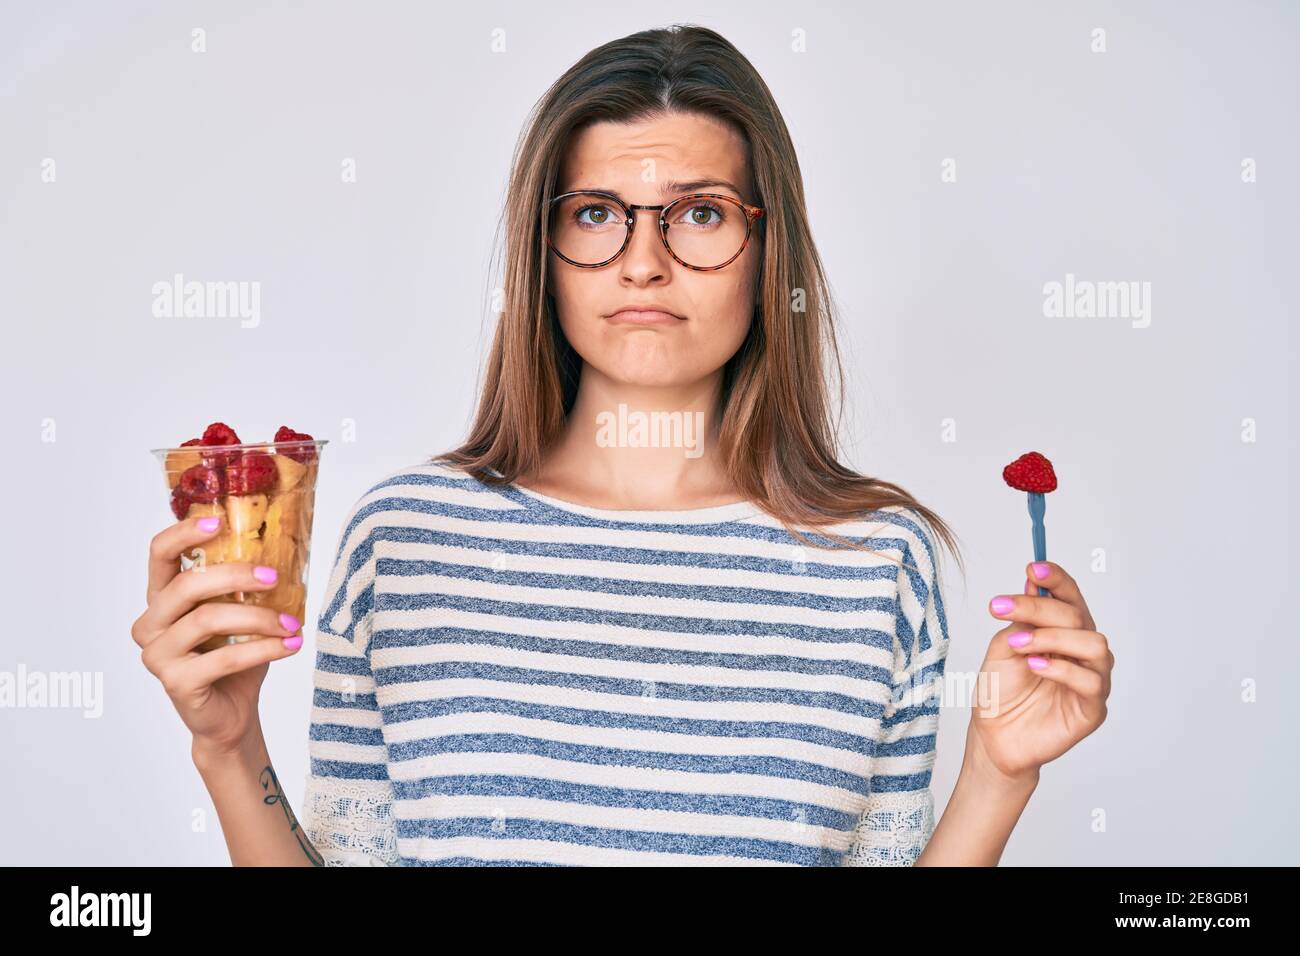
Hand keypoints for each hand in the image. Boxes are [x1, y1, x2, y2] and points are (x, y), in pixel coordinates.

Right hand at [131, 514, 305, 758]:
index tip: (219, 522)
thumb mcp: (241, 612)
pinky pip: (224, 657)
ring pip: (207, 620)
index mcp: (162, 598)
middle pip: (187, 586)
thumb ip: (246, 585)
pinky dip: (264, 650)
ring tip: (292, 625)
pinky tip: (291, 645)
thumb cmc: (236, 657)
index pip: (159, 554)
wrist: (233, 714)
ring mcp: (158, 655)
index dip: (183, 533)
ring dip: (259, 618)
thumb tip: (285, 547)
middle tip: (275, 578)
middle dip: (236, 576)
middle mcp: (151, 623)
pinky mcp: (176, 683)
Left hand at [967, 560, 1112, 781]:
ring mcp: (1092, 679)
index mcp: (1062, 632)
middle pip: (1077, 616)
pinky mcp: (1093, 709)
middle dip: (1038, 608)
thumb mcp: (1004, 646)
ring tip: (1019, 646)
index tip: (1034, 567)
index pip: (1069, 597)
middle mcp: (1082, 652)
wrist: (993, 736)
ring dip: (1053, 638)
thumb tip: (1034, 582)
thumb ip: (1022, 619)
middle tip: (1001, 609)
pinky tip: (1035, 667)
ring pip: (1094, 644)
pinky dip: (1062, 669)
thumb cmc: (1000, 691)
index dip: (1057, 579)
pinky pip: (1091, 681)